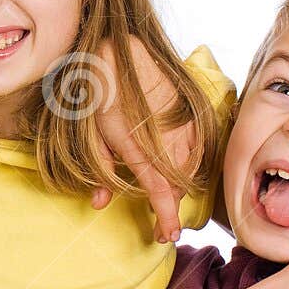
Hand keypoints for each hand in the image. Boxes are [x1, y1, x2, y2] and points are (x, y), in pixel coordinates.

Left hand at [86, 37, 195, 243]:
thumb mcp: (91, 135)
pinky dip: (189, 166)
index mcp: (139, 147)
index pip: (160, 193)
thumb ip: (99, 171)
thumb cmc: (102, 93)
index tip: (166, 235)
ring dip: (178, 187)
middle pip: (176, 185)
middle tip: (161, 223)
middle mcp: (166, 139)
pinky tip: (178, 171)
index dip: (165, 218)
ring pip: (189, 170)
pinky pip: (197, 150)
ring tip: (166, 198)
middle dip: (169, 206)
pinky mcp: (192, 115)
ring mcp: (183, 126)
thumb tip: (99, 204)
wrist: (122, 52)